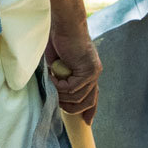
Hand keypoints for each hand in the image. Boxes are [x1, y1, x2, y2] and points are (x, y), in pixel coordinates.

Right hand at [46, 0, 101, 123]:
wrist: (64, 24)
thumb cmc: (59, 40)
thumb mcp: (60, 65)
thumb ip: (64, 79)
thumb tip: (58, 96)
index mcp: (90, 73)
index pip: (93, 97)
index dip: (90, 110)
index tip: (86, 122)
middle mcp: (95, 73)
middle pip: (88, 101)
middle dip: (71, 107)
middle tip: (57, 104)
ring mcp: (93, 72)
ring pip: (78, 96)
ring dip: (61, 93)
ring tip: (52, 83)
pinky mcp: (89, 70)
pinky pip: (73, 87)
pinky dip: (60, 85)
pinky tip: (53, 76)